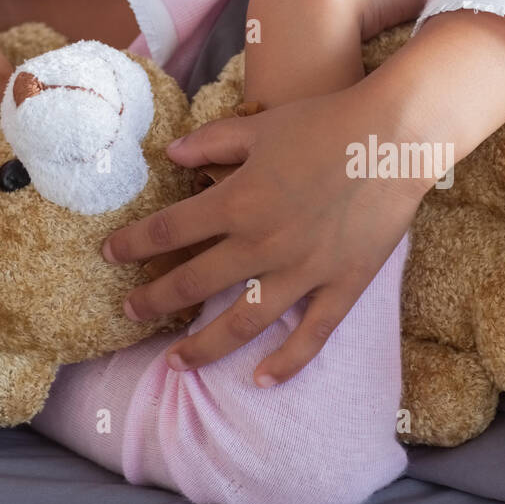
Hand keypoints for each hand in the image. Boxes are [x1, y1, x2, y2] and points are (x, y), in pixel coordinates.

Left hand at [102, 86, 428, 384]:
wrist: (394, 136)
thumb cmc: (324, 123)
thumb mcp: (259, 125)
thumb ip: (211, 143)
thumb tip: (172, 154)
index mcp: (237, 202)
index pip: (167, 232)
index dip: (133, 245)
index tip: (110, 254)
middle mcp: (262, 244)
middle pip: (193, 285)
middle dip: (154, 302)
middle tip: (129, 313)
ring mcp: (303, 271)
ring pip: (242, 323)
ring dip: (205, 347)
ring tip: (177, 362)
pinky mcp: (341, 286)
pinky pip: (310, 336)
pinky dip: (285, 363)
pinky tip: (260, 381)